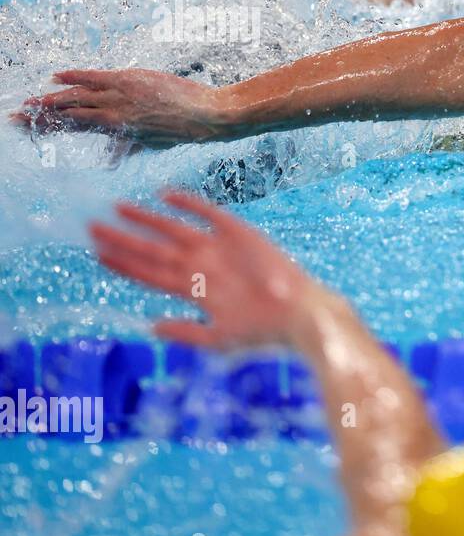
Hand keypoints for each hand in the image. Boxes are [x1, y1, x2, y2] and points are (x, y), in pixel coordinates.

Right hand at [11, 69, 232, 147]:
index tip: (26, 127)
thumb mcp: (151, 143)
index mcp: (116, 129)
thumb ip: (126, 147)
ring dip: (50, 100)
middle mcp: (112, 114)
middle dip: (40, 117)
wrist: (208, 116)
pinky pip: (95, 77)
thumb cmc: (183, 131)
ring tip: (28, 104)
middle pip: (67, 114)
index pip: (73, 127)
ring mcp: (119, 96)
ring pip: (76, 97)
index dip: (48, 128)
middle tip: (15, 117)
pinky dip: (75, 77)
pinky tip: (55, 77)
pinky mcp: (129, 80)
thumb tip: (109, 162)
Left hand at [89, 191, 321, 350]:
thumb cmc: (263, 333)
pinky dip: (189, 204)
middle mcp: (201, 266)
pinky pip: (209, 214)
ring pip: (173, 231)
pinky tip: (165, 195)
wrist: (299, 314)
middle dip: (123, 240)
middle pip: (153, 251)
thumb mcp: (219, 340)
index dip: (123, 264)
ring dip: (146, 219)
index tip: (97, 254)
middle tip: (92, 226)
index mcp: (194, 291)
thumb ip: (185, 332)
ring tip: (119, 208)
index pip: (149, 274)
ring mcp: (218, 248)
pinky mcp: (239, 233)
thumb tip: (152, 327)